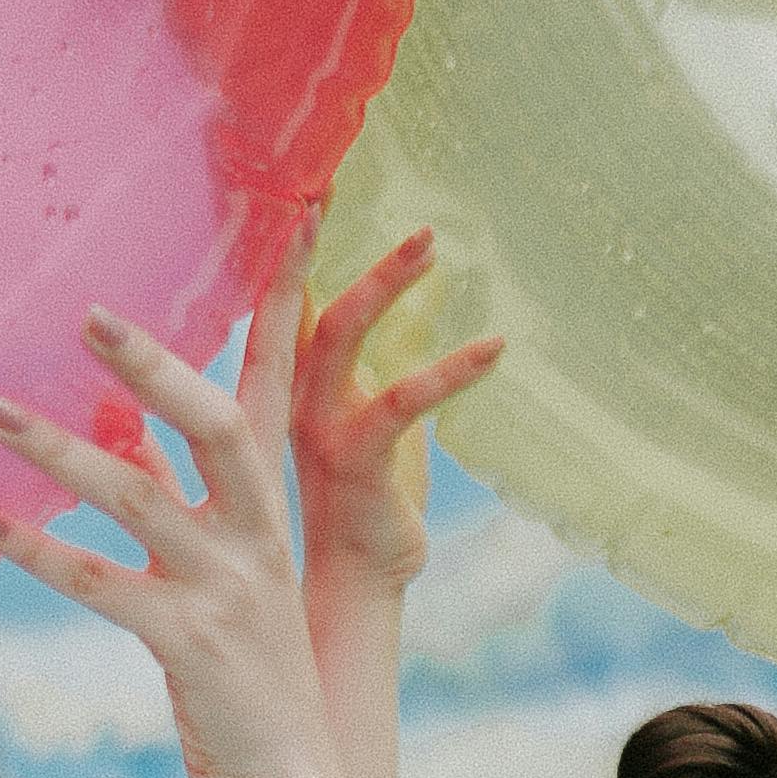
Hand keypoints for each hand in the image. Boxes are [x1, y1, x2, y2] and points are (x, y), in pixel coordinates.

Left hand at [0, 284, 338, 777]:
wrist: (290, 773)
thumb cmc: (247, 663)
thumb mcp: (223, 563)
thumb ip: (173, 487)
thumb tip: (117, 421)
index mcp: (269, 502)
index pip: (277, 381)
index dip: (284, 298)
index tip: (295, 213)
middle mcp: (258, 533)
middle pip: (218, 423)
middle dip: (157, 365)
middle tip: (92, 312)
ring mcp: (226, 586)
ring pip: (141, 498)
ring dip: (61, 451)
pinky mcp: (188, 641)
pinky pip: (101, 583)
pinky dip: (38, 549)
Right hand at [291, 226, 502, 599]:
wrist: (355, 589)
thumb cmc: (363, 511)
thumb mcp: (362, 434)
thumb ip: (366, 376)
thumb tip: (390, 329)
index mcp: (291, 396)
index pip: (282, 312)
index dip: (288, 255)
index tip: (302, 194)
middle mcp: (294, 405)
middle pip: (300, 308)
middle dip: (312, 248)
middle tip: (330, 188)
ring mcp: (320, 431)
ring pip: (340, 337)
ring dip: (384, 283)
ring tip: (430, 242)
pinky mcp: (357, 461)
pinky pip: (402, 400)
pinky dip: (451, 370)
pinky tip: (495, 347)